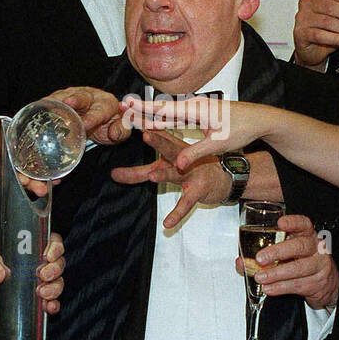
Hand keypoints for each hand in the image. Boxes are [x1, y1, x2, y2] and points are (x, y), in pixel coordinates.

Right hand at [0, 115, 50, 197]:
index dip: (8, 178)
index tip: (19, 180)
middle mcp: (5, 169)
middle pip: (17, 180)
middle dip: (29, 185)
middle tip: (40, 188)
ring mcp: (17, 167)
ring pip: (29, 178)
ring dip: (39, 183)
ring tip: (51, 185)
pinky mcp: (27, 162)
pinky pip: (37, 171)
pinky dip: (47, 175)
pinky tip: (58, 178)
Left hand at [0, 233, 65, 312]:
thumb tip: (1, 274)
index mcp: (27, 249)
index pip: (50, 242)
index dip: (55, 247)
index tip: (48, 255)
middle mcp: (36, 264)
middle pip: (58, 263)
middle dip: (55, 270)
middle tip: (43, 275)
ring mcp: (36, 283)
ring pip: (57, 283)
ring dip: (55, 288)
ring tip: (41, 293)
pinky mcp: (33, 301)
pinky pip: (50, 303)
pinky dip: (53, 305)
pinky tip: (48, 307)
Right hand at [47, 86, 130, 145]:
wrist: (98, 118)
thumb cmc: (107, 124)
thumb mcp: (119, 131)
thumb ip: (121, 131)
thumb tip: (115, 131)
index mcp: (106, 103)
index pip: (100, 111)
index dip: (93, 117)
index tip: (86, 125)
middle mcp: (90, 96)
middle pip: (82, 97)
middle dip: (74, 100)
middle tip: (68, 103)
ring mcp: (73, 95)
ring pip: (64, 97)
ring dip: (57, 101)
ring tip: (47, 105)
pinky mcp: (60, 98)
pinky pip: (52, 101)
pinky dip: (45, 104)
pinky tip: (37, 109)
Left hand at [111, 129, 230, 227]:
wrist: (224, 179)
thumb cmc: (191, 170)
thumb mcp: (162, 169)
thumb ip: (138, 173)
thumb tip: (114, 174)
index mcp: (173, 149)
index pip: (157, 136)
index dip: (144, 127)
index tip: (131, 116)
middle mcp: (182, 157)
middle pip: (169, 148)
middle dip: (157, 141)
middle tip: (146, 134)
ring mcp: (191, 173)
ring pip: (176, 173)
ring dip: (165, 174)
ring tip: (153, 177)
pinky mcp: (198, 190)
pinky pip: (186, 203)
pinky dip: (177, 213)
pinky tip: (167, 223)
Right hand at [118, 95, 276, 171]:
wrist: (259, 119)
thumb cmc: (242, 129)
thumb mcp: (218, 144)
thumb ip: (196, 154)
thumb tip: (178, 166)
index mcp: (196, 109)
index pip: (164, 110)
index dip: (143, 109)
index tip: (126, 105)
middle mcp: (193, 105)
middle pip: (162, 108)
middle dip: (141, 108)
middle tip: (120, 105)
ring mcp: (196, 108)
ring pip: (168, 112)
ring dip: (150, 113)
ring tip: (131, 112)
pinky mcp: (200, 113)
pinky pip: (177, 116)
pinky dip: (164, 119)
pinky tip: (154, 121)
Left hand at [236, 214, 337, 309]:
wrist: (325, 284)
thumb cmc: (302, 262)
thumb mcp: (287, 254)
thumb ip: (265, 255)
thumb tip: (241, 262)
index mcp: (308, 235)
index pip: (304, 224)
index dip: (293, 222)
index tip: (280, 224)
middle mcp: (316, 248)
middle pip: (300, 246)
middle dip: (277, 252)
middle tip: (260, 259)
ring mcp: (319, 266)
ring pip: (298, 268)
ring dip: (276, 274)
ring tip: (260, 277)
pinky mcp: (317, 283)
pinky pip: (297, 285)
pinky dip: (281, 287)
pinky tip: (270, 288)